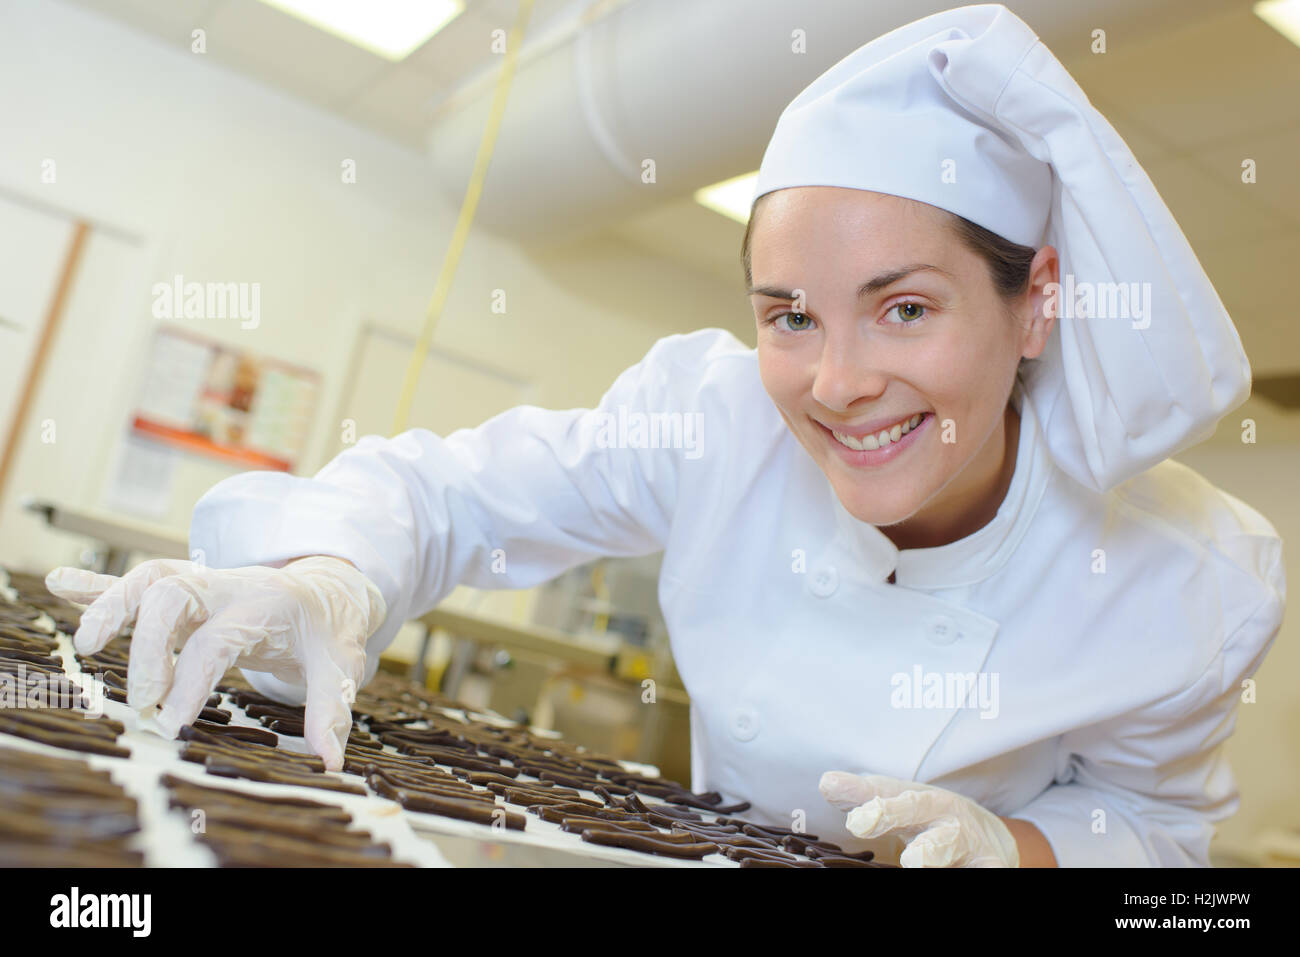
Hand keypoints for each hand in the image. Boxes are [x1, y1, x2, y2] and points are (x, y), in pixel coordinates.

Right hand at [45, 557, 385, 770]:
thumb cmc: (328, 631)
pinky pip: (136, 582)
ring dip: (112, 604)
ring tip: (85, 645)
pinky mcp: (185, 592)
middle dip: (147, 646)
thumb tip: (330, 760)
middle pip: (173, 596)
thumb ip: (331, 707)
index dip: (191, 681)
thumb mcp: (341, 663)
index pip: (217, 639)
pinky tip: (61, 584)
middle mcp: (227, 588)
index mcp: (266, 606)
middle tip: (142, 702)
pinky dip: (100, 585)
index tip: (173, 722)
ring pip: (148, 578)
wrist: (327, 590)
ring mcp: (202, 586)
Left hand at [820, 771, 1018, 866]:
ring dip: (931, 850)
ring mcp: (967, 841)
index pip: (886, 792)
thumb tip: (826, 783)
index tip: (835, 794)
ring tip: (913, 860)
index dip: (862, 796)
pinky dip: (976, 872)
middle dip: (889, 813)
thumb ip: (865, 796)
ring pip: (947, 843)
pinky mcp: (990, 865)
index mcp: (918, 799)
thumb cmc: (931, 819)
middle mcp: (942, 815)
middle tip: (861, 820)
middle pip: (915, 809)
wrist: (988, 836)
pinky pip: (986, 871)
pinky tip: (966, 874)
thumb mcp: (901, 804)